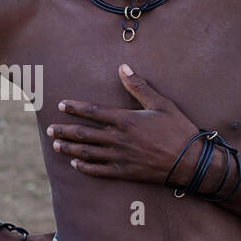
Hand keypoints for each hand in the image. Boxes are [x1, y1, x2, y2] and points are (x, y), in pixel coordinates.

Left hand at [47, 63, 200, 185]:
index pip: (92, 112)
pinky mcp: (125, 173)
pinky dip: (85, 168)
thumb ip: (139, 86)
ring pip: (87, 153)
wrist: (190, 161)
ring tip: (56, 145)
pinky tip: (75, 165)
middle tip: (49, 129)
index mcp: (125, 120)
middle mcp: (118, 139)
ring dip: (70, 149)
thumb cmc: (178, 130)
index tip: (60, 105)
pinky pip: (99, 171)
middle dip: (64, 131)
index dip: (74, 108)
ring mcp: (120, 157)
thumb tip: (123, 67)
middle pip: (84, 134)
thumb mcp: (161, 103)